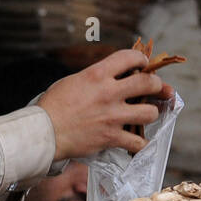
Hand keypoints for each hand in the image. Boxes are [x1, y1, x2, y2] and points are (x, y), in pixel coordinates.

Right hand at [36, 50, 174, 159]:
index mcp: (97, 74)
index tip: (143, 65)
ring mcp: (112, 116)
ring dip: (151, 113)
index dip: (141, 60)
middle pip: (148, 83)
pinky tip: (136, 142)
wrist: (44, 132)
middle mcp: (108, 93)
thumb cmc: (52, 106)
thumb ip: (95, 78)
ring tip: (145, 115)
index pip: (130, 57)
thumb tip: (111, 78)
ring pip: (149, 113)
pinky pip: (137, 142)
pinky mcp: (110, 137)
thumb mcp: (73, 81)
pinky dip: (139, 143)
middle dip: (157, 85)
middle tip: (155, 89)